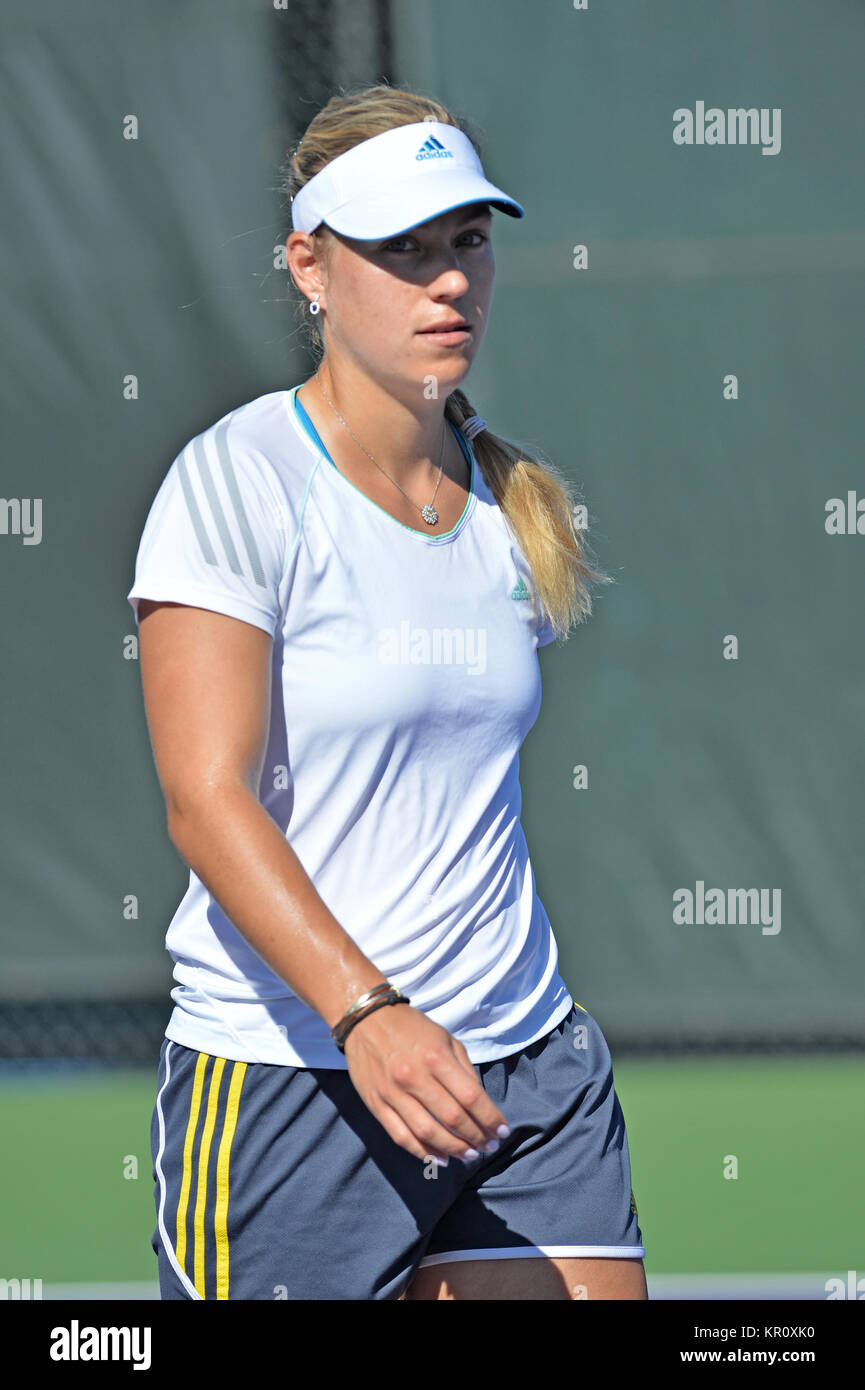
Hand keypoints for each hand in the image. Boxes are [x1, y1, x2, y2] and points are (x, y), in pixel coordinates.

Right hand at [342, 1003, 508, 1164]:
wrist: (366, 1020)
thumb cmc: (411, 1028)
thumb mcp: (445, 1038)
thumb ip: (464, 1070)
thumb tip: (481, 1103)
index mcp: (435, 1057)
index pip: (471, 1097)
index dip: (490, 1118)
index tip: (502, 1132)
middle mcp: (414, 1077)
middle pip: (452, 1118)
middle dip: (476, 1137)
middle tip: (489, 1147)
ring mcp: (393, 1093)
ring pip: (428, 1133)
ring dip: (454, 1149)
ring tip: (470, 1155)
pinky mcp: (377, 1105)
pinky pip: (402, 1136)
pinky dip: (423, 1153)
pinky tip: (441, 1159)